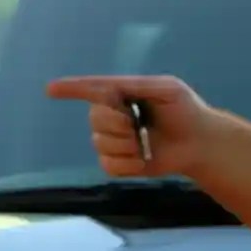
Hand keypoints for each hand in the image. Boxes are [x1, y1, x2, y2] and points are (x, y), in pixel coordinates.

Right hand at [45, 75, 215, 177]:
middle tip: (137, 122)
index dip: (71, 89)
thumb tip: (106, 88)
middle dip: (115, 121)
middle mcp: (114, 116)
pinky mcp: (120, 163)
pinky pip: (108, 165)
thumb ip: (136, 85)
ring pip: (99, 142)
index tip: (51, 89)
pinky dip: (128, 164)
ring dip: (124, 144)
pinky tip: (144, 160)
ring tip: (145, 142)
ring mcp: (115, 141)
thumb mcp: (167, 89)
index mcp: (123, 94)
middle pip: (94, 117)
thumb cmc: (186, 110)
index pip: (92, 89)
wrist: (200, 143)